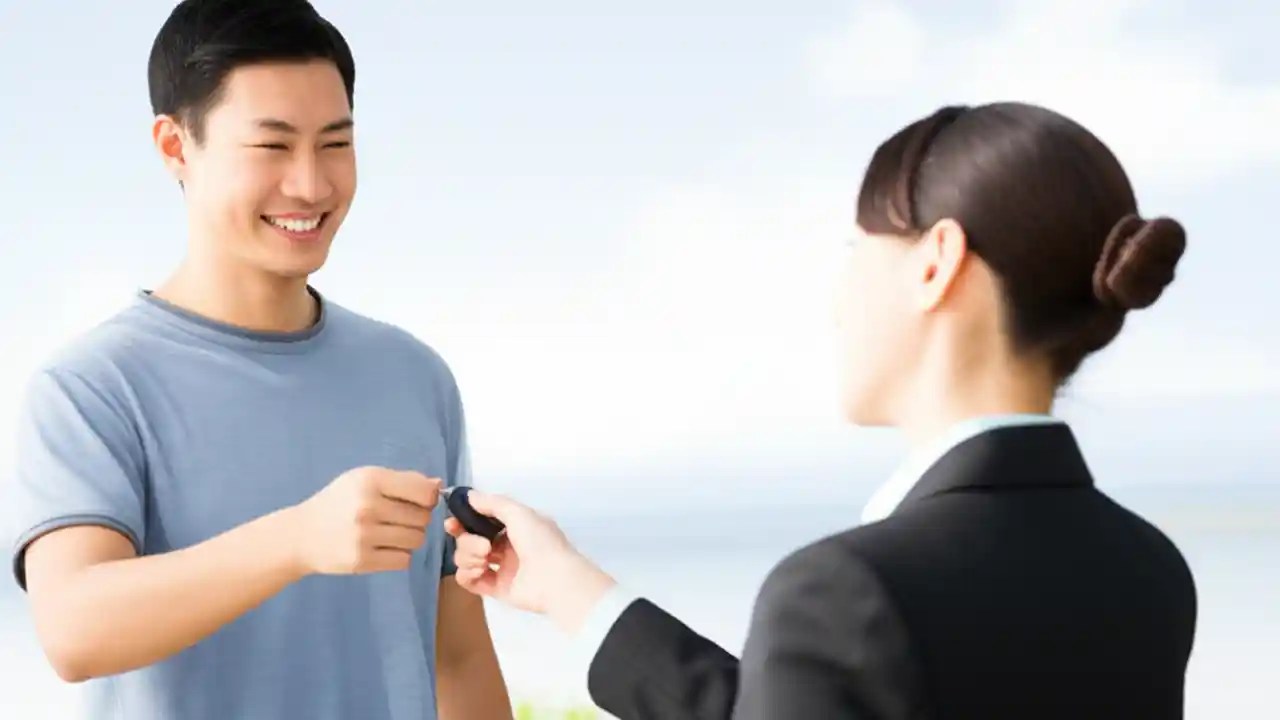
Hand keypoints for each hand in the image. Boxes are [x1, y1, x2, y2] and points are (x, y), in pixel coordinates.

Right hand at [289, 466, 440, 574]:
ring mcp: (364, 536)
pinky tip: (383, 548)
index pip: (424, 492)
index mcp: (370, 480)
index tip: (419, 501)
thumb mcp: (364, 480)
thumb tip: (438, 485)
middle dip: (417, 519)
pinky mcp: (362, 561)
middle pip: (422, 518)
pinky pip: (404, 560)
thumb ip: (402, 481)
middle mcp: (368, 507)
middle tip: (399, 519)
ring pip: (416, 540)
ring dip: (409, 538)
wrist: (300, 536)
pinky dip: (399, 556)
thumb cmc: (337, 503)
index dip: (428, 498)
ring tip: (391, 534)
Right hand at [444, 491, 615, 633]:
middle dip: (468, 541)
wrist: (556, 580)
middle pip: (469, 540)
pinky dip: (468, 575)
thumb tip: (469, 495)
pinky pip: (469, 580)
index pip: (480, 521)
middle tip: (483, 548)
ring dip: (468, 557)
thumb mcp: (519, 513)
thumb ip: (492, 503)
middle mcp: (506, 546)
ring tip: (484, 561)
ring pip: (467, 559)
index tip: (452, 523)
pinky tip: (479, 572)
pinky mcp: (496, 589)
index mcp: (514, 526)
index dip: (463, 521)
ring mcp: (500, 568)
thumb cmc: (541, 542)